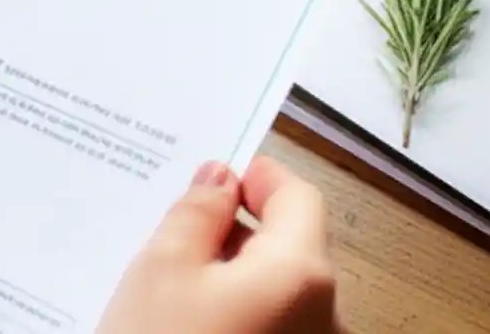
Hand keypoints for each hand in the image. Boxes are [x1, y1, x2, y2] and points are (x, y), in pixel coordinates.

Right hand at [98, 157, 342, 333]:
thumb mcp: (162, 266)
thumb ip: (198, 211)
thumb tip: (219, 179)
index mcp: (303, 274)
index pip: (299, 197)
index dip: (258, 177)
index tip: (220, 171)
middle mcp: (327, 318)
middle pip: (292, 247)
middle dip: (238, 230)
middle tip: (177, 226)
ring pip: (280, 292)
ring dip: (235, 275)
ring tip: (172, 282)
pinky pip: (273, 328)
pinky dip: (239, 313)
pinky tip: (188, 322)